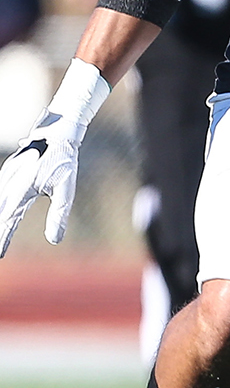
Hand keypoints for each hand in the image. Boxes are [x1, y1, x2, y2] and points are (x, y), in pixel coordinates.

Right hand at [0, 61, 109, 255]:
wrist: (56, 132)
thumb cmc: (63, 160)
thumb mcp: (66, 188)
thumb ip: (59, 214)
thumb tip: (54, 240)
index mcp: (24, 188)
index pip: (10, 219)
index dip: (3, 237)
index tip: (0, 254)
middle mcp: (10, 183)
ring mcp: (6, 177)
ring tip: (0, 239)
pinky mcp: (7, 173)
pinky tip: (1, 219)